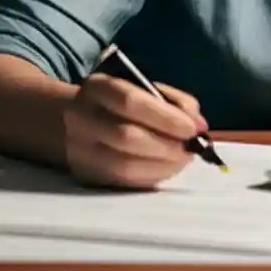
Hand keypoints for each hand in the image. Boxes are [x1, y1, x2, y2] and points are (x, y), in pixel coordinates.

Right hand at [62, 74, 208, 188]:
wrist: (72, 121)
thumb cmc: (119, 103)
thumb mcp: (144, 88)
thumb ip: (175, 102)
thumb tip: (199, 125)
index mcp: (98, 88)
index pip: (130, 102)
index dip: (165, 118)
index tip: (191, 129)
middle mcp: (82, 119)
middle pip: (127, 137)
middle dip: (167, 145)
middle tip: (190, 148)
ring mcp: (81, 151)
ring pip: (125, 166)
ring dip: (163, 165)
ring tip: (183, 158)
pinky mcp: (88, 176)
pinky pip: (125, 182)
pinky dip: (153, 177)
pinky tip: (167, 168)